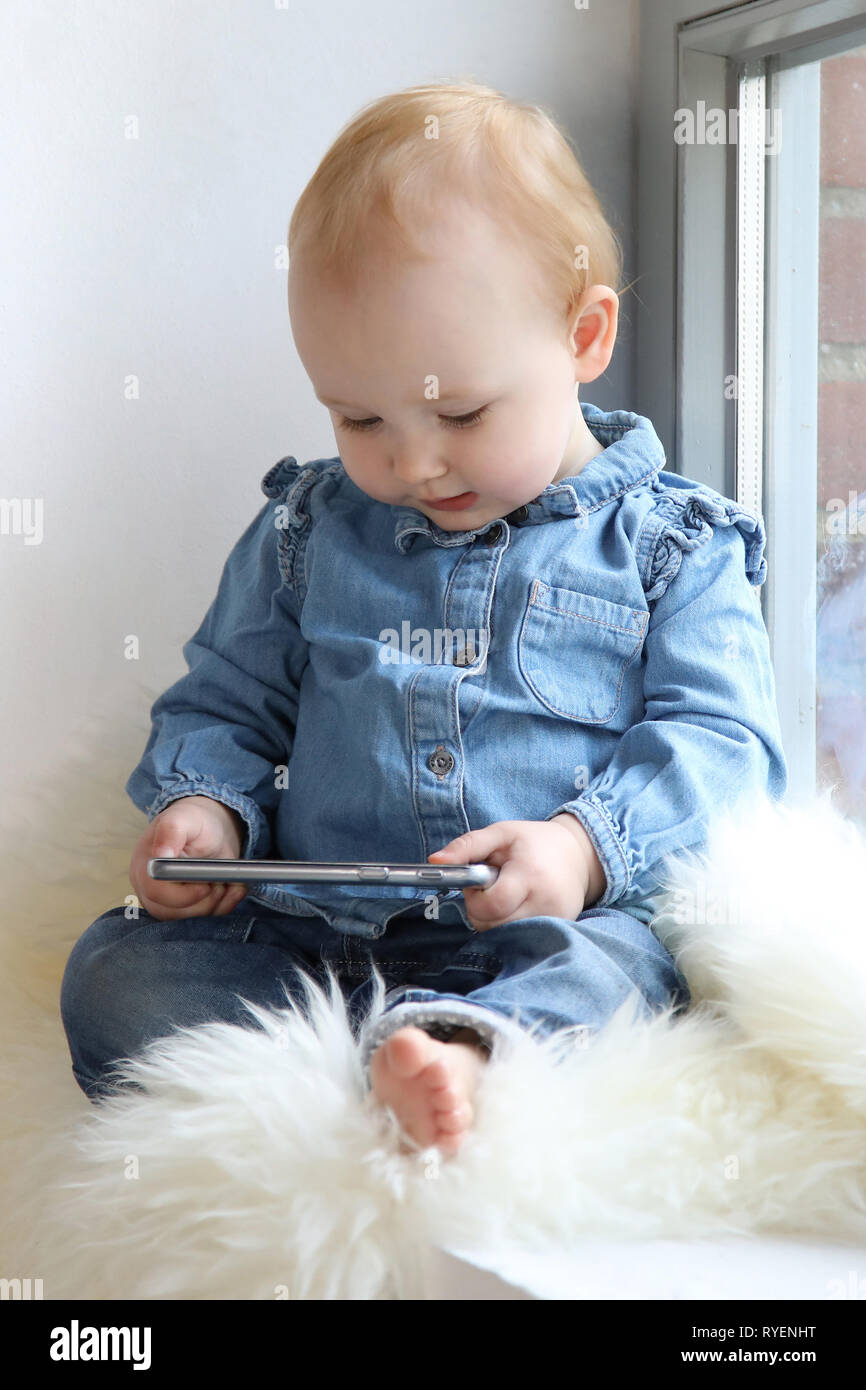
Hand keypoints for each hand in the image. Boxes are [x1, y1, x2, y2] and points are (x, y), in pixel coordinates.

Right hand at [129, 795, 248, 920]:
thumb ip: (171, 831)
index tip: (207, 886)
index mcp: (143, 867)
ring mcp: (167, 903)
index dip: (184, 895)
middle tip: (220, 880)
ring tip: (226, 880)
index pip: (156, 894)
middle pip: (173, 913)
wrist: (208, 830)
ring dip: (216, 903)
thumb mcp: (183, 817)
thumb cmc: (193, 822)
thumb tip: (159, 853)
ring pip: (191, 920)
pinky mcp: (186, 910)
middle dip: (204, 901)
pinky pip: (204, 920)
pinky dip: (224, 907)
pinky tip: (233, 889)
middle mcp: (151, 890)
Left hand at [428, 815, 605, 930]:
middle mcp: (546, 903)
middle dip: (483, 911)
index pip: (492, 905)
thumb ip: (467, 846)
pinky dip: (511, 926)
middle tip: (492, 889)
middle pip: (494, 926)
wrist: (578, 855)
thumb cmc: (533, 842)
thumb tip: (435, 861)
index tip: (479, 884)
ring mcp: (554, 921)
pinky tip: (518, 907)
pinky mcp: (559, 931)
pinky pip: (521, 939)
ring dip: (496, 920)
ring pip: (505, 936)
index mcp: (530, 874)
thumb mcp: (500, 833)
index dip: (476, 899)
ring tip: (507, 897)